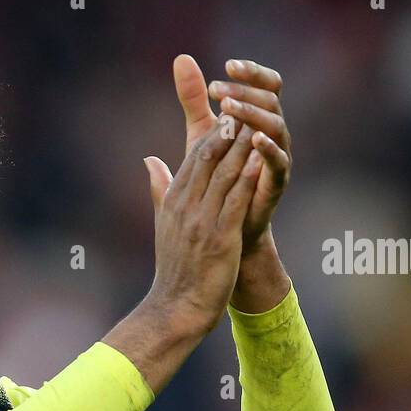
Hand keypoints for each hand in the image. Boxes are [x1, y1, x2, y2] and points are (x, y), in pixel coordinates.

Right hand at [140, 119, 263, 337]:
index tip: (227, 110)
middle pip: (207, 159)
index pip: (194, 159)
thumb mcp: (163, 224)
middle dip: (227, 130)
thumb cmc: (174, 270)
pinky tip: (262, 158)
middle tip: (243, 103)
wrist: (175, 307)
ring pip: (223, 174)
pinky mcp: (219, 237)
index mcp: (174, 202)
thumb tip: (149, 160)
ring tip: (256, 121)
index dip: (212, 132)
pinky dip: (249, 176)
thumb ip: (158, 189)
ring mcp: (201, 221)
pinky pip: (236, 199)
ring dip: (241, 146)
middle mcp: (185, 207)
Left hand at [172, 55, 291, 252]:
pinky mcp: (276, 182)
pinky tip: (254, 139)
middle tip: (217, 90)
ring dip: (253, 114)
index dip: (251, 73)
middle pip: (271, 100)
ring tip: (229, 108)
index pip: (264, 85)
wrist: (220, 226)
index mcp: (257, 119)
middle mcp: (273, 132)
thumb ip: (193, 99)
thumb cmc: (214, 175)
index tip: (227, 66)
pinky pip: (280, 161)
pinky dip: (268, 149)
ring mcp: (278, 156)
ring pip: (276, 126)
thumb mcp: (200, 132)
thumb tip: (181, 59)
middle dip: (245, 91)